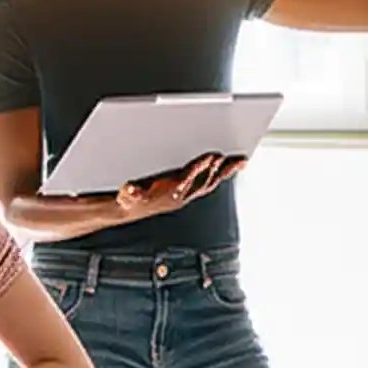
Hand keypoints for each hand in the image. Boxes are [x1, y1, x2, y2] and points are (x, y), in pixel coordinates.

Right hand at [115, 153, 246, 220]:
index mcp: (171, 193)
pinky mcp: (190, 191)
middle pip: (205, 181)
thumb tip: (130, 190)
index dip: (198, 169)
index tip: (209, 158)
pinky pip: (210, 182)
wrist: (131, 210)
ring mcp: (188, 194)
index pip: (187, 179)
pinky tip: (230, 166)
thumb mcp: (127, 196)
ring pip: (211, 182)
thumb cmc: (131, 200)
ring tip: (240, 161)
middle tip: (230, 158)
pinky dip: (222, 174)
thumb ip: (129, 193)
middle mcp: (183, 195)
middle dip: (217, 169)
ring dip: (226, 172)